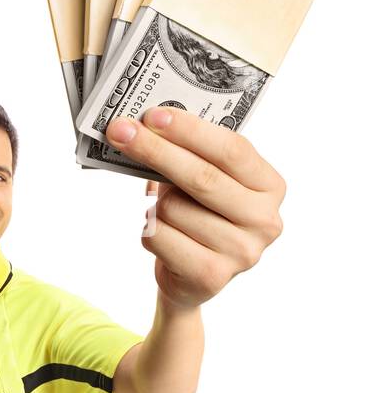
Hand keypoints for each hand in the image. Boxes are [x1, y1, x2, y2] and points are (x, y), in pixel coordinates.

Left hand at [104, 106, 284, 309]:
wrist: (191, 277)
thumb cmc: (198, 214)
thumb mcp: (206, 179)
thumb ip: (191, 154)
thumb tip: (146, 126)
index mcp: (270, 187)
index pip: (233, 150)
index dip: (190, 130)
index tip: (153, 115)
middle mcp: (265, 221)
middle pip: (203, 177)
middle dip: (156, 150)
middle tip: (121, 131)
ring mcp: (242, 252)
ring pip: (174, 208)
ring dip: (155, 204)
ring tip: (163, 211)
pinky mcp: (212, 276)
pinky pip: (159, 236)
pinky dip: (149, 229)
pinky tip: (163, 234)